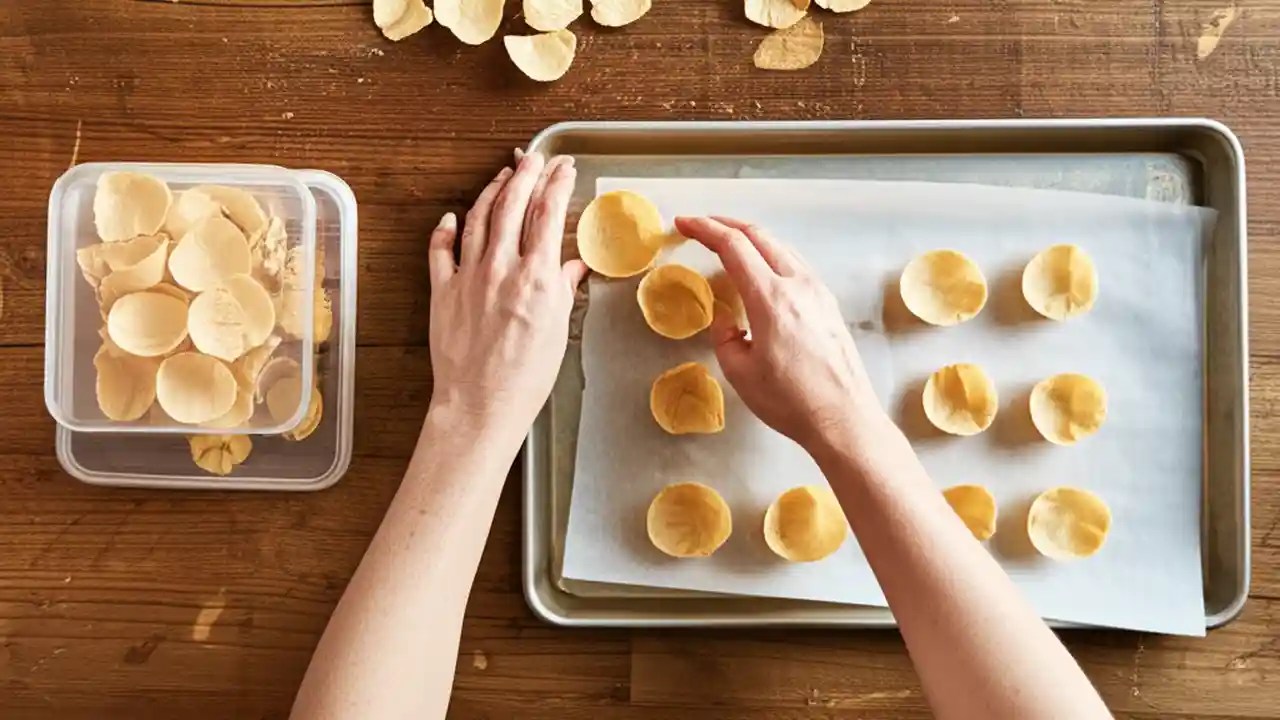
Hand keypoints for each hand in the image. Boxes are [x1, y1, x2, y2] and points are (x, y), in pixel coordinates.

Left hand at [428, 152, 586, 428]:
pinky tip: (452, 217)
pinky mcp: (442, 291)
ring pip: (478, 218)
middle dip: (527, 173)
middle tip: (535, 157)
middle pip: (513, 204)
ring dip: (492, 190)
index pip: (548, 214)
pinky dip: (446, 229)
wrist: (481, 404)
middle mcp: (501, 268)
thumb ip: (564, 290)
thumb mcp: (558, 331)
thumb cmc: (525, 378)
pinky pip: (440, 250)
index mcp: (536, 277)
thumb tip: (574, 267)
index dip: (558, 184)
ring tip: (504, 175)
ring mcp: (468, 276)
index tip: (565, 168)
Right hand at [673, 216, 885, 452]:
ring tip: (728, 244)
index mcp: (771, 298)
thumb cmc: (791, 402)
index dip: (705, 229)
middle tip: (701, 226)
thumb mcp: (740, 373)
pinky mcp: (828, 304)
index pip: (733, 246)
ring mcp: (818, 292)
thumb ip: (724, 337)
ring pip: (780, 247)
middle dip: (726, 224)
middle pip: (759, 235)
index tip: (683, 224)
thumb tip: (725, 318)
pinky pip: (795, 264)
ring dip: (751, 238)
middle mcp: (798, 285)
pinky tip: (761, 269)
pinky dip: (771, 255)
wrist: (843, 419)